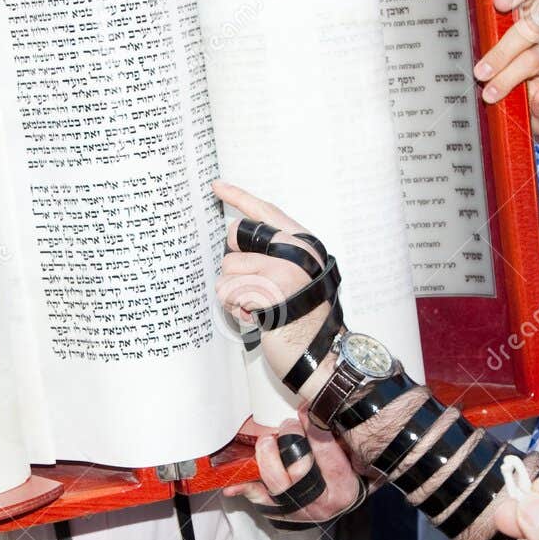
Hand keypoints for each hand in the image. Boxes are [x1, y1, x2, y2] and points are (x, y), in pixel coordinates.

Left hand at [212, 181, 329, 382]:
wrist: (322, 354)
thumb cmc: (305, 321)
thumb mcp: (297, 279)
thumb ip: (274, 256)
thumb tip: (235, 243)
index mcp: (303, 245)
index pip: (265, 211)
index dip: (238, 196)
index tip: (216, 185)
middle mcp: (295, 251)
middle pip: (234, 238)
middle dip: (235, 268)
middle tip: (255, 290)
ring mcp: (283, 269)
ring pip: (226, 270)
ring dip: (234, 296)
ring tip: (259, 309)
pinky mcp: (268, 290)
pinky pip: (229, 292)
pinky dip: (236, 310)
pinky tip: (257, 318)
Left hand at [221, 412, 363, 524]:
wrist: (341, 500)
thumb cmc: (348, 472)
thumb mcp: (350, 451)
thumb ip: (333, 431)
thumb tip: (311, 406)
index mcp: (344, 485)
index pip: (326, 451)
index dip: (312, 427)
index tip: (305, 410)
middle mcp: (323, 502)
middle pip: (298, 472)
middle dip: (288, 441)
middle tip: (286, 426)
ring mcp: (300, 511)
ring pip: (276, 486)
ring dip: (266, 460)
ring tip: (267, 442)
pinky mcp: (282, 513)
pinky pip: (259, 500)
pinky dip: (246, 488)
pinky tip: (234, 483)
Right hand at [474, 0, 538, 139]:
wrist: (529, 89)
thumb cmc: (533, 103)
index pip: (534, 60)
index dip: (511, 75)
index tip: (490, 94)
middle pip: (531, 30)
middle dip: (503, 51)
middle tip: (481, 74)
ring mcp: (535, 15)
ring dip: (516, 1)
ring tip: (498, 5)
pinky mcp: (522, 5)